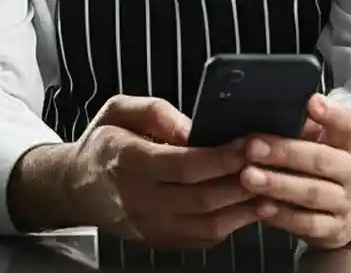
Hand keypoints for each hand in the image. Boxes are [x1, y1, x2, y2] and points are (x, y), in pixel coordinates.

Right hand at [66, 95, 260, 248]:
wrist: (77, 186)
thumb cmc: (103, 143)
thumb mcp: (119, 110)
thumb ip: (156, 112)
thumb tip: (196, 128)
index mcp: (128, 163)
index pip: (184, 166)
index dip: (222, 157)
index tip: (252, 143)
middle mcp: (138, 201)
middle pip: (202, 199)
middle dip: (244, 181)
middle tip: (274, 162)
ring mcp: (150, 226)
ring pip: (209, 224)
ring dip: (246, 206)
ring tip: (273, 184)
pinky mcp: (161, 240)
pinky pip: (205, 237)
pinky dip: (234, 222)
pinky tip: (252, 203)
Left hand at [238, 94, 350, 249]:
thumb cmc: (332, 164)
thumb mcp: (330, 139)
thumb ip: (310, 123)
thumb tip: (285, 105)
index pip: (348, 125)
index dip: (332, 113)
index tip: (311, 103)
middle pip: (321, 160)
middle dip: (285, 153)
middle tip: (252, 147)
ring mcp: (348, 204)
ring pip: (312, 194)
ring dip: (278, 185)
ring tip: (248, 176)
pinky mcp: (336, 231)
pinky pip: (308, 224)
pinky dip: (283, 216)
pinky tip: (261, 207)